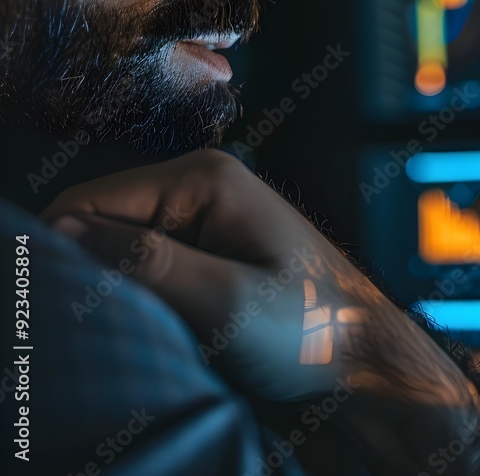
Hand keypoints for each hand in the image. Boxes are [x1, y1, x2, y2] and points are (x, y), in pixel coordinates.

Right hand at [42, 149, 374, 402]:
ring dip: (117, 286)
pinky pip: (150, 261)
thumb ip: (147, 264)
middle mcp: (199, 181)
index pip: (91, 200)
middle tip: (109, 327)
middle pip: (104, 220)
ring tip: (136, 330)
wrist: (365, 355)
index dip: (63, 250)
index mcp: (203, 178)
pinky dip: (141, 292)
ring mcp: (205, 212)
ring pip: (123, 244)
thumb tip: (65, 228)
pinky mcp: (208, 243)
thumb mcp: (225, 304)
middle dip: (92, 270)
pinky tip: (155, 324)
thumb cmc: (308, 328)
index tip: (62, 307)